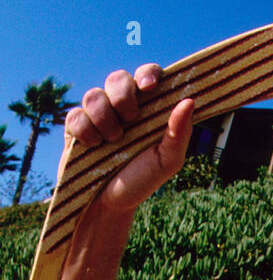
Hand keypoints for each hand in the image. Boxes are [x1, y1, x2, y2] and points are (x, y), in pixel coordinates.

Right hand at [53, 66, 193, 279]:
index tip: (149, 87)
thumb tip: (189, 101)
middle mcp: (121, 106)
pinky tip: (92, 146)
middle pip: (118, 78)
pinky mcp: (75, 126)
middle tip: (130, 121)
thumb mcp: (167, 161)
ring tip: (112, 142)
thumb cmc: (143, 181)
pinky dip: (85, 131)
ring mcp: (97, 114)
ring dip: (104, 119)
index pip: (147, 76)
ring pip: (94, 95)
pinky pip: (75, 114)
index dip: (147, 74)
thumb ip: (179, 133)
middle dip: (123, 97)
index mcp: (147, 109)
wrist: (109, 205)